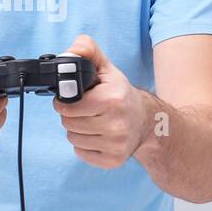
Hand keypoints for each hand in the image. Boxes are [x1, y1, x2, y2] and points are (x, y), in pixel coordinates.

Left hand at [53, 34, 147, 169]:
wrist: (146, 120)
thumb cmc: (120, 94)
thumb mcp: (106, 68)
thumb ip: (87, 50)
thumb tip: (70, 52)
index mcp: (112, 100)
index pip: (68, 107)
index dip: (65, 102)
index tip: (73, 99)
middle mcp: (116, 125)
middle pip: (68, 123)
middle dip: (71, 115)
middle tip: (85, 110)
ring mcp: (116, 145)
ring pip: (73, 139)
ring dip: (77, 130)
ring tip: (91, 121)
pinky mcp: (113, 160)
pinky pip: (81, 153)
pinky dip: (84, 145)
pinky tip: (96, 135)